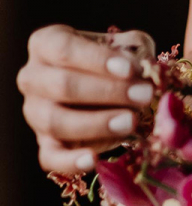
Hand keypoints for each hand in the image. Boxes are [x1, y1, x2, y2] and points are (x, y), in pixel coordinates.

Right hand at [17, 24, 155, 173]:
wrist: (103, 86)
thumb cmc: (113, 61)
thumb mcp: (123, 46)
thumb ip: (131, 54)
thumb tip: (143, 71)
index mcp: (46, 44)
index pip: (64, 49)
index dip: (97, 59)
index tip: (131, 69)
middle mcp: (32, 78)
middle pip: (62, 85)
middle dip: (107, 92)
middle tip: (144, 95)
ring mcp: (35, 113)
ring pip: (56, 121)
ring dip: (97, 123)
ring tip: (131, 122)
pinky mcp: (44, 143)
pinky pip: (50, 157)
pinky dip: (70, 162)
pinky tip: (93, 160)